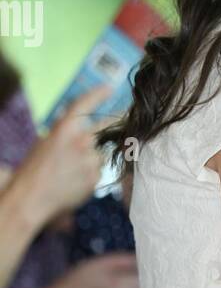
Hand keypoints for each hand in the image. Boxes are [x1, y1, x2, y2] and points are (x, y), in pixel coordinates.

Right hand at [15, 85, 110, 229]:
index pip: (84, 104)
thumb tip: (72, 117)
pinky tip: (73, 180)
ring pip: (101, 153)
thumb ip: (62, 129)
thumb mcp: (45, 141)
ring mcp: (91, 160)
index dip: (98, 94)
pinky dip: (90, 173)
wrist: (31, 198)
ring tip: (72, 168)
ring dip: (93, 157)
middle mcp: (81, 141)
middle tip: (123, 118)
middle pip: (106, 127)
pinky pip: (98, 170)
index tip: (109, 89)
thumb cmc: (34, 169)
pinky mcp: (96, 177)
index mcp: (64, 128)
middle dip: (116, 123)